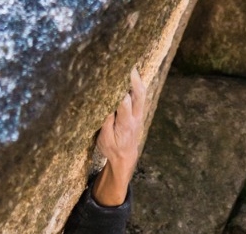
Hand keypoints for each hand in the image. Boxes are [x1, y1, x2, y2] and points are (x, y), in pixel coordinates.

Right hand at [91, 67, 145, 206]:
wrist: (125, 157)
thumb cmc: (112, 148)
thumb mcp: (104, 139)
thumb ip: (106, 121)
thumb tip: (105, 103)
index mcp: (125, 124)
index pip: (124, 103)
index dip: (119, 90)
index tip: (112, 78)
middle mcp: (135, 117)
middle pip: (138, 94)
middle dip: (133, 79)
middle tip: (127, 64)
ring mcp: (139, 114)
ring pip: (141, 93)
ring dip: (136, 78)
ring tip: (130, 64)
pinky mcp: (139, 112)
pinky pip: (139, 95)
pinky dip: (136, 83)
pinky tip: (131, 73)